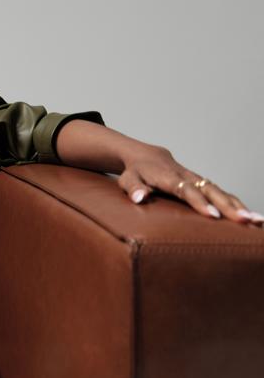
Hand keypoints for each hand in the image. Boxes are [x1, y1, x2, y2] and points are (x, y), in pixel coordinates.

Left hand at [118, 145, 263, 225]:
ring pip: (220, 191)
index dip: (199, 202)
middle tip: (245, 220)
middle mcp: (187, 177)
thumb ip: (133, 188)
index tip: (212, 215)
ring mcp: (197, 179)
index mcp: (168, 177)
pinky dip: (237, 204)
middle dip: (228, 206)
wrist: (146, 156)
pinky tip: (251, 217)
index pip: (185, 190)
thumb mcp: (127, 179)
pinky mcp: (203, 183)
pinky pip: (222, 193)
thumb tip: (140, 198)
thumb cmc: (136, 171)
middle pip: (210, 191)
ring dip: (239, 206)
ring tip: (257, 221)